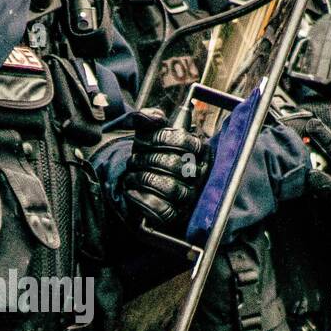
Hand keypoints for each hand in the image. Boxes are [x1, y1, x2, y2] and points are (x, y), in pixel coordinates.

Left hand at [123, 108, 210, 233]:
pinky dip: (142, 199)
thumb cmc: (151, 154)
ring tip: (132, 175)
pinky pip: (163, 210)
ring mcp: (190, 195)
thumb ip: (148, 119)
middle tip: (133, 159)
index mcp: (198, 150)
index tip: (141, 139)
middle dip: (147, 159)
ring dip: (144, 178)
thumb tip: (149, 116)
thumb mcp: (148, 132)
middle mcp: (199, 173)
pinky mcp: (177, 214)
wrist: (142, 183)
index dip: (159, 138)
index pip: (185, 141)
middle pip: (175, 164)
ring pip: (170, 187)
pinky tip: (131, 190)